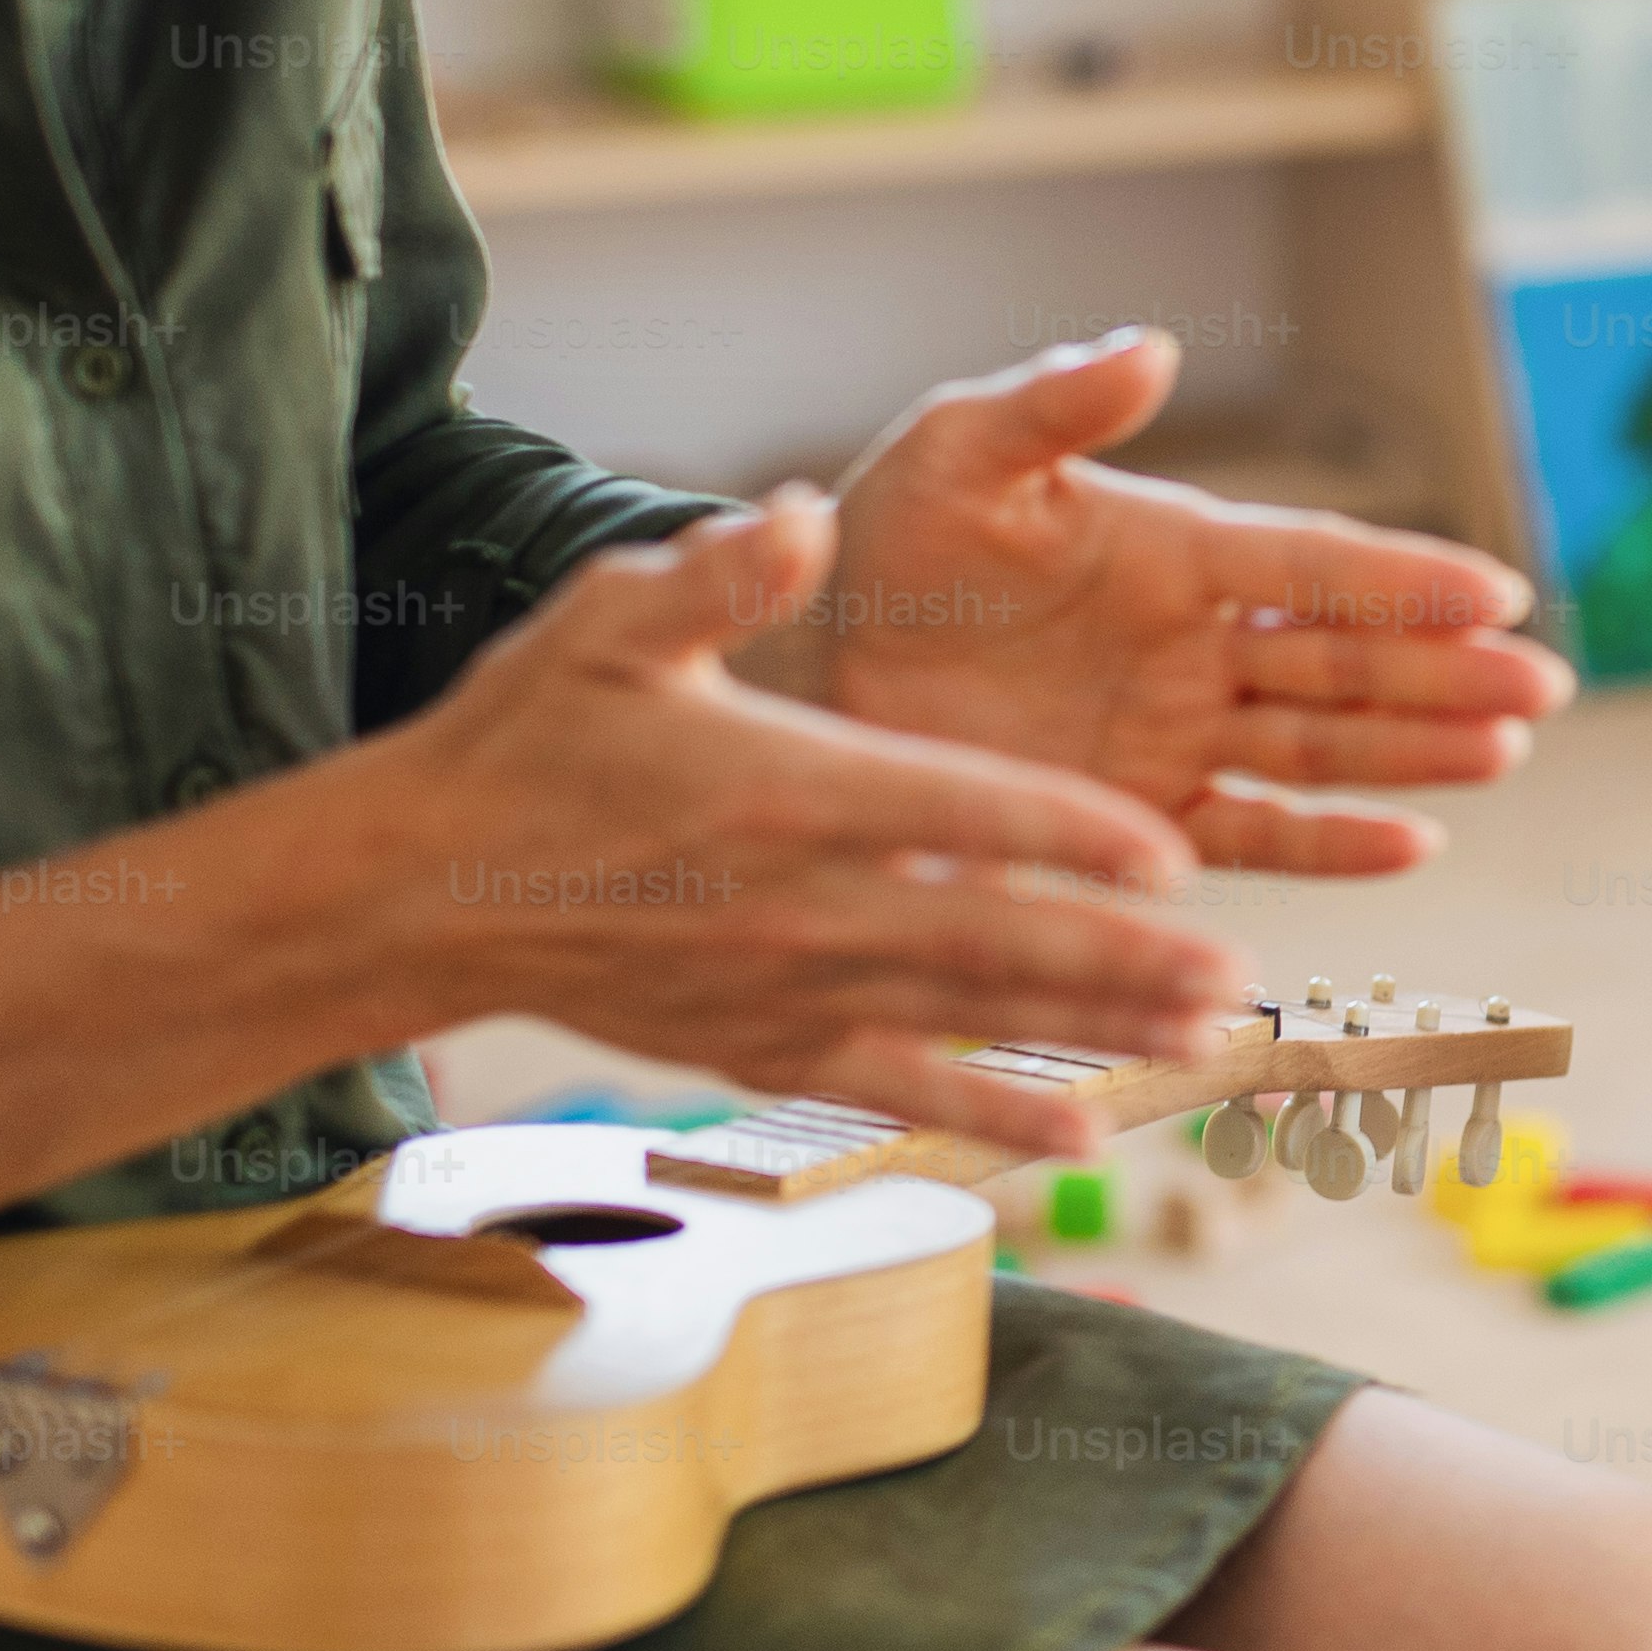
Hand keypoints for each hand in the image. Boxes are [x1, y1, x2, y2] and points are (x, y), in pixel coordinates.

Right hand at [330, 493, 1251, 1161]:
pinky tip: (1076, 1132)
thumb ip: (716, 573)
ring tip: (1200, 1036)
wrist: (421, 891)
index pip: (954, 812)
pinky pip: (896, 1089)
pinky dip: (987, 1118)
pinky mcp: (762, 1048)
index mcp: (781, 788)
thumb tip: (802, 517)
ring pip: (967, 1017)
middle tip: (1230, 972)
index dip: (1066, 834)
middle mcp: (796, 903)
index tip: (1166, 854)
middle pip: (989, 935)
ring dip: (1089, 1031)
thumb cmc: (526, 742)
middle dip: (1118, 959)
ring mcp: (785, 988)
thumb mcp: (608, 624)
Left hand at [732, 333, 1572, 873]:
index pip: (1310, 562)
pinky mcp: (1142, 814)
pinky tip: (1412, 844)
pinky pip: (1255, 833)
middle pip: (1345, 659)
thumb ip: (1054, 404)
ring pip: (1323, 746)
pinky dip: (1333, 844)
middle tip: (1538, 686)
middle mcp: (1194, 642)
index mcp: (1171, 549)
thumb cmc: (885, 542)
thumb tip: (1148, 347)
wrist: (808, 666)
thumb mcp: (957, 452)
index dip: (1403, 579)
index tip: (1495, 591)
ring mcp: (1177, 732)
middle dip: (1446, 672)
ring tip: (1503, 752)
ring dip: (1416, 749)